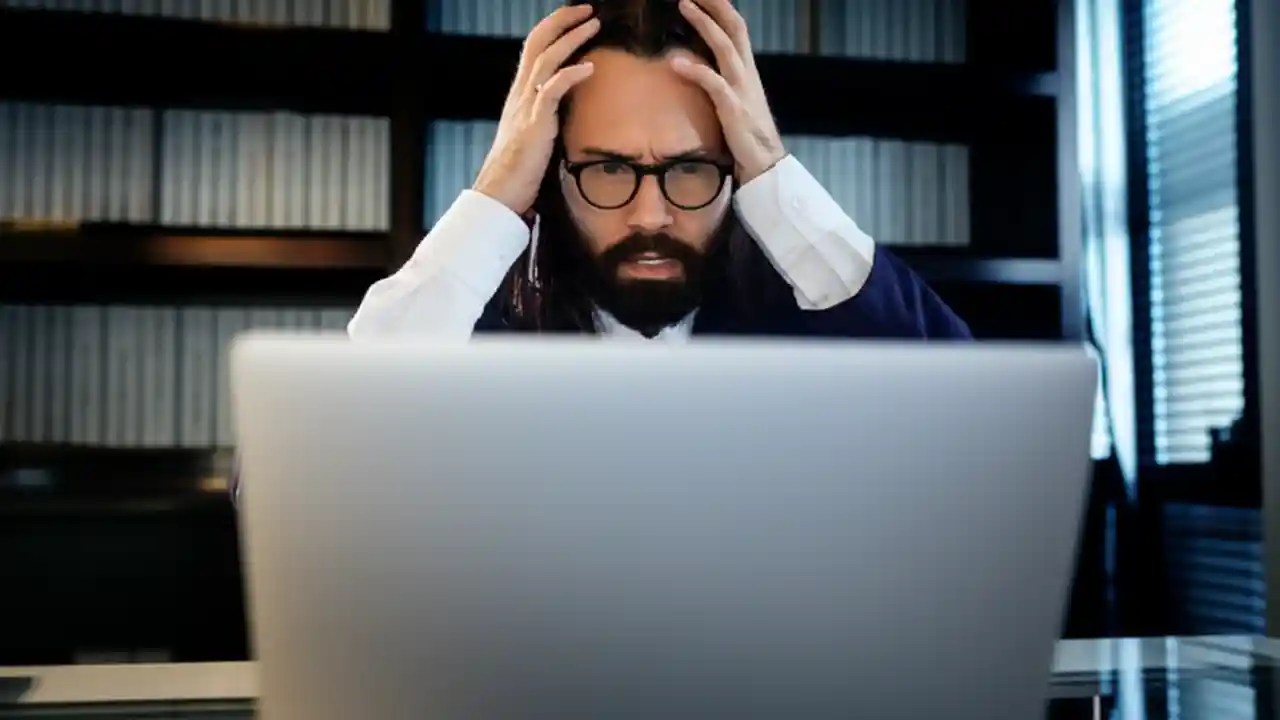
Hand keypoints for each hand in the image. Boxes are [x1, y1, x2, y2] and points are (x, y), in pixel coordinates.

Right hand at [472, 4, 599, 215]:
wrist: (500, 193)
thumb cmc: (519, 170)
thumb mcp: (533, 135)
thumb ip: (544, 117)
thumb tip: (563, 112)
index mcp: (519, 95)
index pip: (533, 49)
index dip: (553, 29)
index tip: (575, 18)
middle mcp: (519, 94)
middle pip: (537, 43)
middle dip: (562, 22)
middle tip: (588, 10)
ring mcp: (525, 106)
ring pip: (546, 59)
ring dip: (571, 38)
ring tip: (594, 25)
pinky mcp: (535, 123)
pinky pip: (551, 89)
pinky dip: (571, 74)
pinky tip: (589, 67)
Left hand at [670, 0, 786, 184]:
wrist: (766, 162)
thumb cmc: (747, 133)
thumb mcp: (736, 99)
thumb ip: (723, 79)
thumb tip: (702, 65)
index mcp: (747, 69)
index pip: (736, 28)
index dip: (721, 8)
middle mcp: (746, 72)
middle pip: (734, 28)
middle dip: (715, 6)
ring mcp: (741, 89)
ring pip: (725, 47)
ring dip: (703, 24)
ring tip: (683, 6)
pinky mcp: (733, 108)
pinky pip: (713, 84)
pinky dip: (695, 70)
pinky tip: (675, 62)